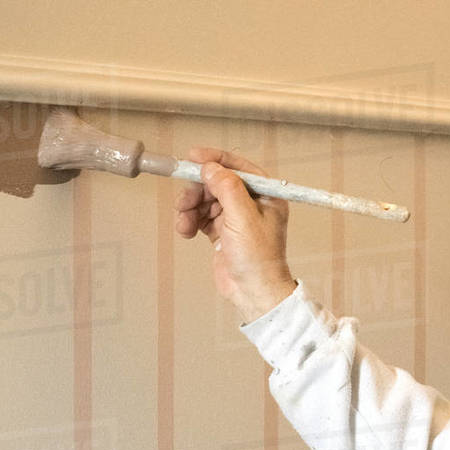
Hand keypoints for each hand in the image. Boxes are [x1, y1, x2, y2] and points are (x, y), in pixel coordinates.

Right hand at [174, 148, 295, 322]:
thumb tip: (211, 167)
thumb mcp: (243, 217)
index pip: (237, 167)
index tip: (193, 157)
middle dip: (197, 190)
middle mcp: (251, 203)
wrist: (253, 292)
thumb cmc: (258, 259)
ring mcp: (236, 218)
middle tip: (184, 202)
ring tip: (184, 223)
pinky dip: (190, 221)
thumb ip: (227, 188)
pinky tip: (186, 231)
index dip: (215, 160)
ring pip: (205, 200)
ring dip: (190, 208)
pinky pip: (201, 217)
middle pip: (216, 183)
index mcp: (265, 195)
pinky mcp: (222, 232)